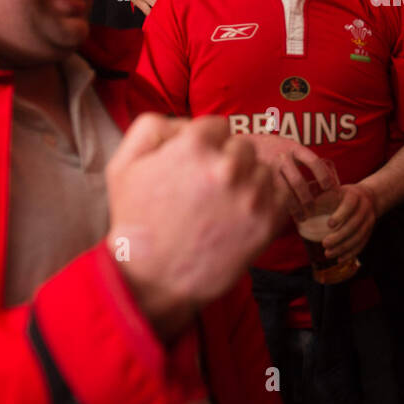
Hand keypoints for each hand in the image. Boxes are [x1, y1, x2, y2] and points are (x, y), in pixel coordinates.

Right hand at [105, 114, 283, 339]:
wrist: (152, 280)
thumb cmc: (135, 222)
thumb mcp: (123, 165)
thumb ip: (152, 127)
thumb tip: (186, 123)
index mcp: (195, 145)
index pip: (218, 126)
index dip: (205, 145)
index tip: (196, 166)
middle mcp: (228, 165)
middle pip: (242, 146)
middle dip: (227, 161)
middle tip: (208, 189)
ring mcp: (251, 195)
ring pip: (262, 169)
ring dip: (248, 182)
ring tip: (223, 206)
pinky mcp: (267, 222)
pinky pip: (280, 194)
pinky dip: (266, 201)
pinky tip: (243, 214)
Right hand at [241, 133, 337, 215]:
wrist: (238, 144)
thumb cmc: (268, 147)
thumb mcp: (286, 145)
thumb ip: (301, 158)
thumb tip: (328, 178)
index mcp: (293, 147)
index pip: (314, 162)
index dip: (325, 177)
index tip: (331, 189)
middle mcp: (281, 157)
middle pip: (299, 183)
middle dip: (308, 200)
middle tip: (313, 210)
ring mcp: (267, 169)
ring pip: (284, 194)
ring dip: (296, 208)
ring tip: (303, 218)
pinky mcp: (255, 179)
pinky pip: (270, 197)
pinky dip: (280, 208)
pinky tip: (285, 215)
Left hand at [322, 183, 376, 261]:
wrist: (369, 196)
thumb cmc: (343, 195)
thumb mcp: (333, 191)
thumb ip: (319, 199)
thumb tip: (299, 210)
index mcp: (354, 195)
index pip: (349, 205)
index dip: (340, 215)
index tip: (328, 224)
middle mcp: (364, 208)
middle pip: (354, 224)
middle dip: (339, 236)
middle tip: (324, 243)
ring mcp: (369, 220)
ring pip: (358, 236)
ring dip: (343, 247)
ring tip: (328, 253)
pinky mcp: (370, 231)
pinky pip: (362, 244)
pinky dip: (351, 253)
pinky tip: (340, 259)